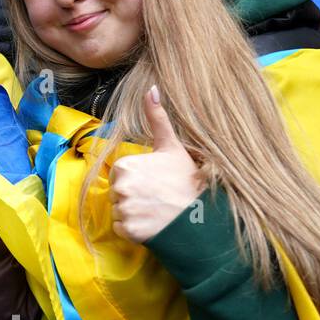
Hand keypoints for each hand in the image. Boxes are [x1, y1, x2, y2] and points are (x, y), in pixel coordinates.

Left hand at [109, 85, 203, 243]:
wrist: (202, 216)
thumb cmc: (187, 180)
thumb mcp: (172, 146)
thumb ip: (157, 118)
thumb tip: (151, 88)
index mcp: (126, 166)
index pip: (120, 175)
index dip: (137, 179)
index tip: (155, 182)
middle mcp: (121, 187)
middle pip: (117, 193)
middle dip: (133, 196)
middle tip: (157, 197)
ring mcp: (125, 210)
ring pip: (119, 211)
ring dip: (133, 213)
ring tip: (156, 210)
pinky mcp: (129, 231)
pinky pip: (121, 229)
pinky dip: (133, 229)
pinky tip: (152, 224)